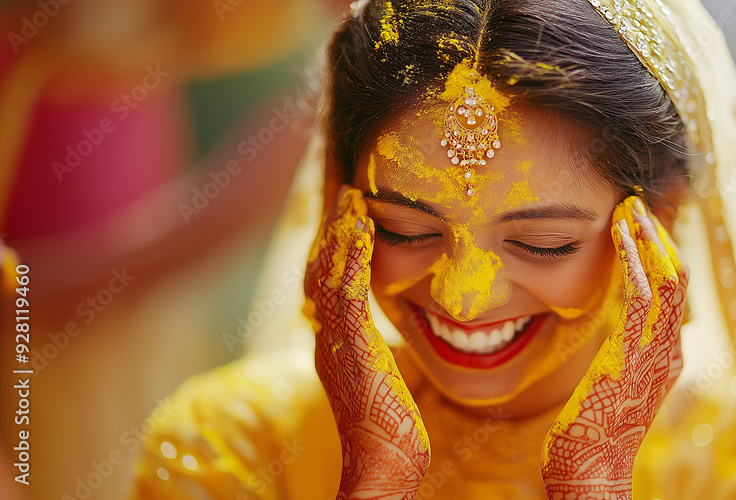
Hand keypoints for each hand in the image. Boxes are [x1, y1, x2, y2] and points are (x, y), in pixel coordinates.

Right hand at [304, 187, 429, 498]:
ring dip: (341, 235)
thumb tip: (380, 350)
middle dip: (334, 234)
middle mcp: (328, 340)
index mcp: (335, 348)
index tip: (351, 221)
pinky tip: (362, 228)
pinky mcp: (354, 346)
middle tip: (348, 198)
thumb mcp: (381, 388)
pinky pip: (347, 290)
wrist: (382, 467)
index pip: (328, 288)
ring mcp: (337, 342)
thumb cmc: (391, 438)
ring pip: (329, 275)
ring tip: (354, 201)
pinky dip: (352, 256)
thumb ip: (375, 361)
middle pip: (321, 274)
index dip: (336, 252)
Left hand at [541, 196, 688, 499]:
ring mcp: (656, 356)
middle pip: (678, 279)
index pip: (674, 290)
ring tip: (630, 209)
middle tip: (636, 202)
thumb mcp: (612, 383)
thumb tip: (614, 325)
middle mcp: (669, 352)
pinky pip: (642, 304)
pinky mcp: (632, 359)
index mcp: (666, 355)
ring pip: (667, 283)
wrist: (591, 473)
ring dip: (648, 242)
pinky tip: (623, 241)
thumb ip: (620, 351)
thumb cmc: (592, 432)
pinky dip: (636, 266)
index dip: (659, 252)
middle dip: (658, 237)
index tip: (638, 221)